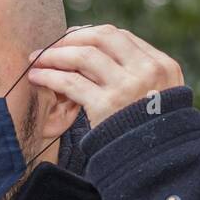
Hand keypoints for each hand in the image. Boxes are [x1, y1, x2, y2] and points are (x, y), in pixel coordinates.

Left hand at [25, 24, 183, 127]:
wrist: (155, 165)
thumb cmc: (150, 134)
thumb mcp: (160, 98)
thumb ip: (139, 75)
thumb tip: (101, 52)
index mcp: (162, 65)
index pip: (120, 36)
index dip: (91, 34)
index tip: (71, 39)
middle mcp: (147, 71)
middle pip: (101, 38)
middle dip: (70, 39)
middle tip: (49, 46)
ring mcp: (127, 87)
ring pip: (83, 56)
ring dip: (55, 54)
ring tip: (36, 59)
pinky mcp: (106, 105)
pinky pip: (71, 82)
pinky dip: (50, 76)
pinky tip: (37, 77)